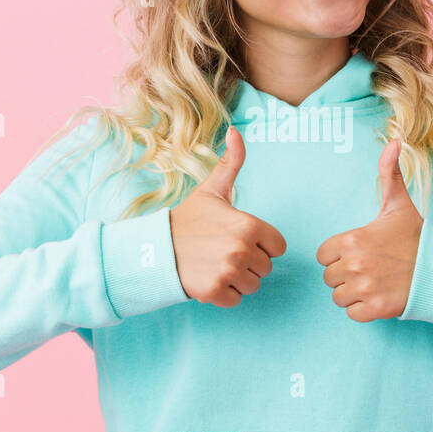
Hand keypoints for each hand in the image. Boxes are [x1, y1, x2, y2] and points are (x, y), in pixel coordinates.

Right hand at [169, 124, 286, 307]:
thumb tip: (236, 131)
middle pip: (266, 268)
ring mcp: (229, 272)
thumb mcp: (212, 190)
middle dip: (249, 263)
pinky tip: (208, 278)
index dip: (261, 244)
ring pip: (253, 285)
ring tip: (215, 265)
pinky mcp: (215, 292)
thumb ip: (231, 162)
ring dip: (237, 279)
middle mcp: (242, 249)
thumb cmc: (188, 220)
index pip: (277, 247)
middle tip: (222, 252)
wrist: (154, 248)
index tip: (239, 238)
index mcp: (248, 225)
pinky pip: (236, 300)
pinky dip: (224, 294)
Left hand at [316, 138, 422, 322]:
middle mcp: (354, 264)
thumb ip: (389, 173)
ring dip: (352, 293)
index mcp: (352, 239)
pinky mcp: (374, 309)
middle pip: (329, 277)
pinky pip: (351, 313)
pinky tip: (378, 297)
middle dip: (345, 275)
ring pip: (338, 296)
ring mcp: (363, 288)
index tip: (359, 253)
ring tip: (374, 283)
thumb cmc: (417, 237)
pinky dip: (362, 309)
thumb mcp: (399, 204)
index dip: (338, 254)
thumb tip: (394, 140)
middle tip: (370, 269)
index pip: (323, 255)